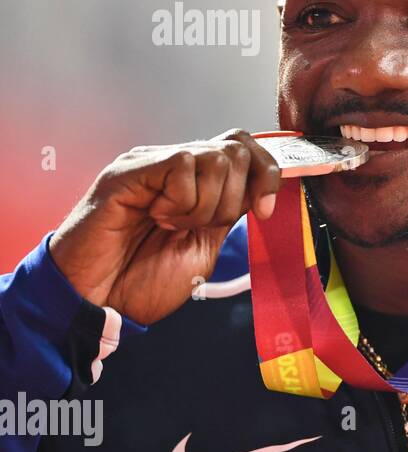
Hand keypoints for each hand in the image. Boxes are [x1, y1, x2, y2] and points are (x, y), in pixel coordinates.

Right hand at [47, 129, 281, 324]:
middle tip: (201, 227)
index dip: (265, 175)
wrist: (98, 302)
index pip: (243, 148)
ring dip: (205, 204)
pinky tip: (155, 217)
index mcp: (193, 182)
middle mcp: (173, 166)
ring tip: (172, 225)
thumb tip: (261, 190)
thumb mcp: (203, 246)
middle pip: (235, 148)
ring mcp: (150, 163)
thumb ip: (229, 214)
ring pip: (214, 157)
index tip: (264, 212)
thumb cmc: (141, 281)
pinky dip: (181, 201)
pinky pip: (182, 163)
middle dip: (234, 197)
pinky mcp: (129, 170)